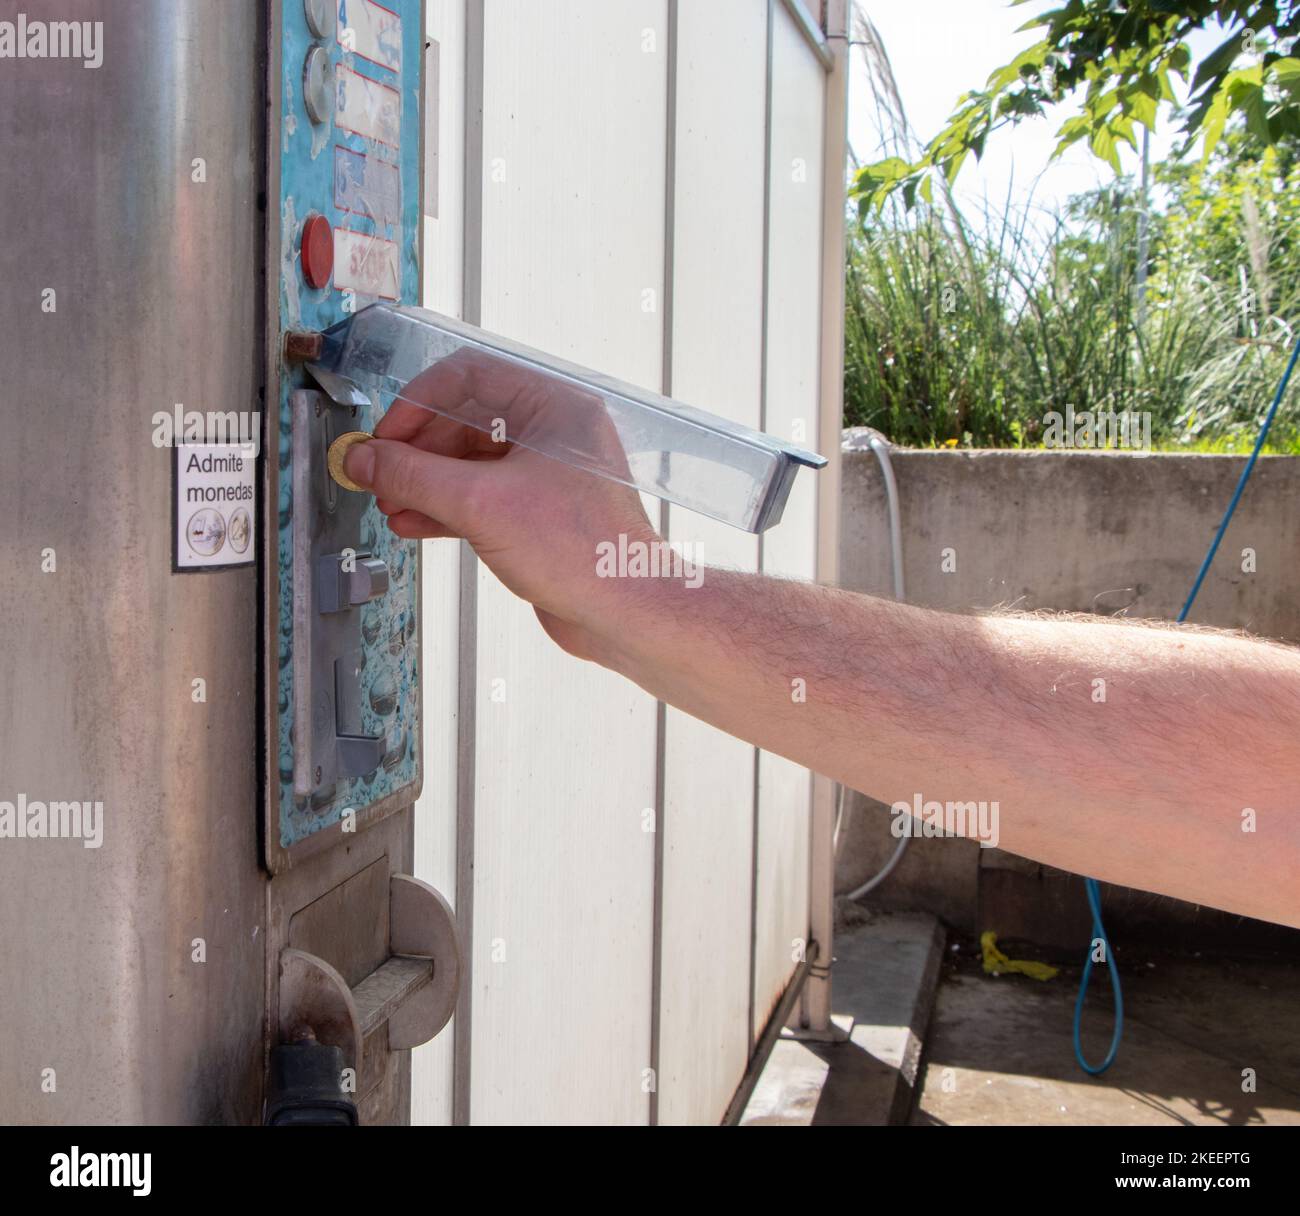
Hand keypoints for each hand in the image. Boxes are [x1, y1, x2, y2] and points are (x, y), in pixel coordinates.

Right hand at [342, 351, 660, 659]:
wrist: (624, 613)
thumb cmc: (584, 552)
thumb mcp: (482, 505)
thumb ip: (414, 476)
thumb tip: (366, 459)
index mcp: (554, 407)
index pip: (468, 377)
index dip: (416, 403)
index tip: (384, 437)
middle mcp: (555, 433)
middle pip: (465, 421)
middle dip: (416, 451)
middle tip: (379, 476)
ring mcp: (550, 474)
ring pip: (471, 462)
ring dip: (426, 483)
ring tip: (391, 505)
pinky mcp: (542, 512)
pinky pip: (484, 496)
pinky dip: (448, 507)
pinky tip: (416, 523)